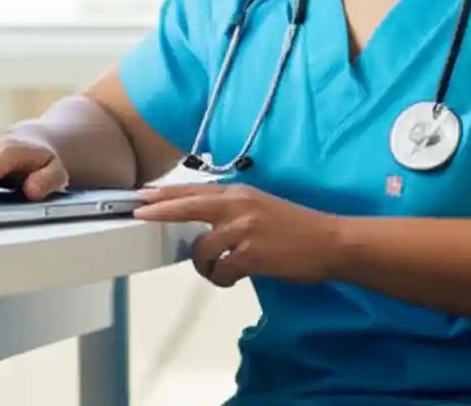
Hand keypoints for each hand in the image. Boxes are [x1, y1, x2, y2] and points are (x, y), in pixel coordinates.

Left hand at [134, 183, 340, 287]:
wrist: (331, 242)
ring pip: (202, 250)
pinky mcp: (252, 254)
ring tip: (221, 271)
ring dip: (206, 266)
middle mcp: (239, 206)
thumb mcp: (262, 207)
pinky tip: (234, 279)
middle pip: (188, 206)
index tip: (144, 195)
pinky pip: (222, 271)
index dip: (167, 194)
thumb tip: (206, 225)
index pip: (195, 191)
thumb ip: (233, 210)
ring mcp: (244, 230)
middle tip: (139, 214)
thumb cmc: (298, 228)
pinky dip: (223, 279)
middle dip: (160, 211)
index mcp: (241, 193)